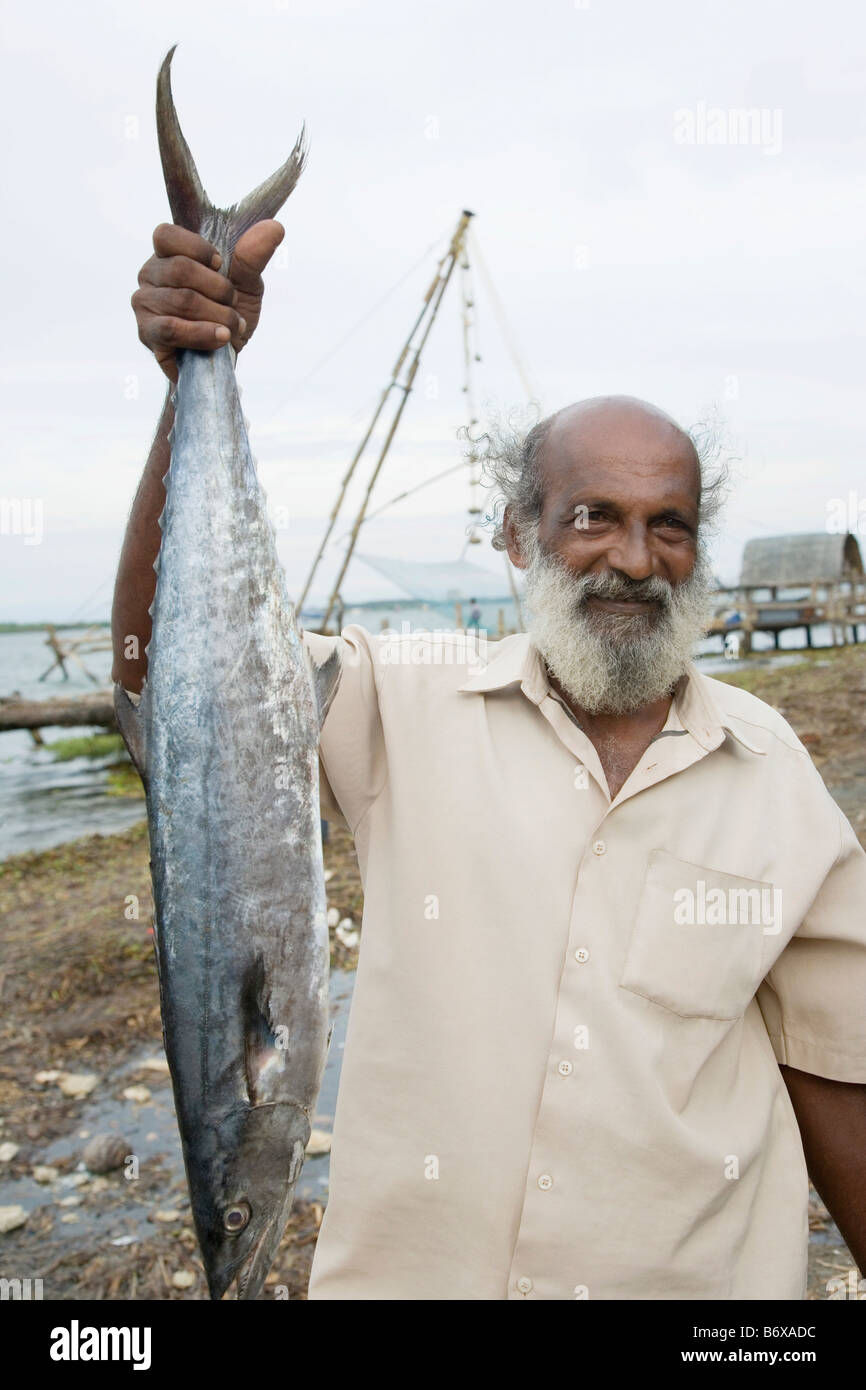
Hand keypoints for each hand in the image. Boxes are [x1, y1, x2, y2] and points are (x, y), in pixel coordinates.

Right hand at [132, 220, 285, 381]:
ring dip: (218, 315)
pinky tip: (221, 338)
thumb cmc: (229, 315)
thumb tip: (275, 228)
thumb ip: (252, 256)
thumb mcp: (246, 284)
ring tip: (232, 326)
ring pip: (182, 300)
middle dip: (219, 290)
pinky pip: (172, 329)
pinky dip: (202, 333)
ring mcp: (144, 304)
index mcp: (168, 254)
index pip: (166, 235)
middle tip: (233, 305)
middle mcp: (150, 275)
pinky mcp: (147, 333)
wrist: (224, 359)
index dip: (199, 249)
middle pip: (181, 269)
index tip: (222, 265)